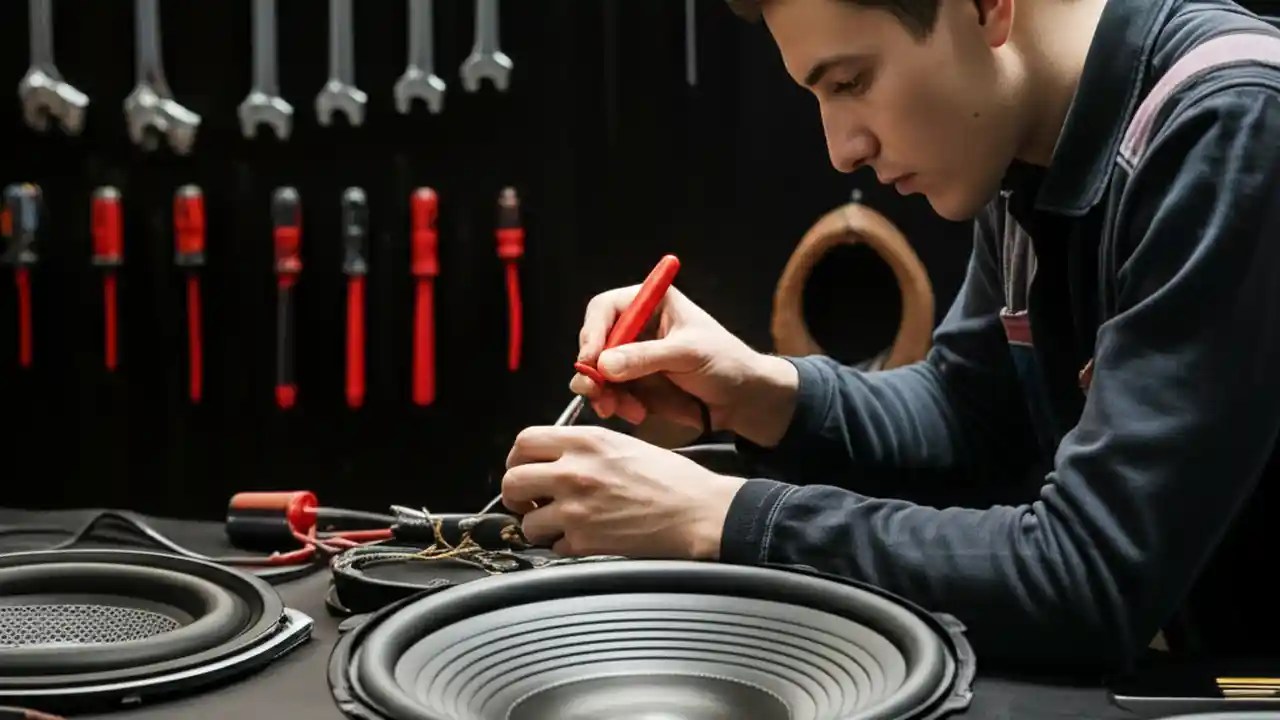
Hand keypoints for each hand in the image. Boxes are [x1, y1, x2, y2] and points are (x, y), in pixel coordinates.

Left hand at [502, 425, 746, 557]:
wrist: (697, 512)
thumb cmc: (673, 480)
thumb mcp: (624, 444)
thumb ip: (584, 448)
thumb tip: (555, 458)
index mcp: (586, 442)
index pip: (525, 441)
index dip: (516, 457)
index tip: (522, 467)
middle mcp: (575, 472)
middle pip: (512, 480)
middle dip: (515, 494)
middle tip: (528, 500)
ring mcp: (576, 508)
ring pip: (527, 520)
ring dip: (538, 524)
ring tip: (558, 522)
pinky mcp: (584, 540)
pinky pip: (553, 545)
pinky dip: (563, 544)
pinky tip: (583, 536)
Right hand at [573, 284, 799, 446]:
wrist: (743, 399)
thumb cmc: (725, 362)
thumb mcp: (688, 354)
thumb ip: (646, 357)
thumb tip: (604, 365)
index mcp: (650, 304)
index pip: (605, 308)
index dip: (593, 332)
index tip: (591, 360)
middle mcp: (635, 328)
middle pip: (593, 342)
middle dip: (591, 370)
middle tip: (597, 393)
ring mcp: (632, 358)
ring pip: (596, 373)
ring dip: (602, 393)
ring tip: (619, 410)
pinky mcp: (634, 385)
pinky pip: (610, 394)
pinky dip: (616, 406)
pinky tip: (637, 414)